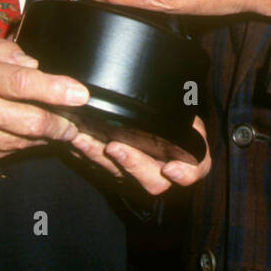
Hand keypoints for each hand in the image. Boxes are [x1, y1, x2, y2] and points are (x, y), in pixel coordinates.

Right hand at [0, 33, 89, 164]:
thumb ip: (5, 48)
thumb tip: (36, 65)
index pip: (21, 84)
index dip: (55, 90)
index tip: (81, 94)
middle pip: (30, 121)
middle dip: (62, 122)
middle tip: (76, 118)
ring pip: (25, 140)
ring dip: (48, 134)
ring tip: (59, 124)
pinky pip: (12, 151)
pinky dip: (28, 142)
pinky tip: (31, 132)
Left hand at [67, 116, 212, 196]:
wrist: (152, 123)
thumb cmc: (173, 117)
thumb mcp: (185, 110)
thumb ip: (182, 108)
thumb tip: (182, 89)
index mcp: (188, 157)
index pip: (195, 171)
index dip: (186, 174)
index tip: (171, 168)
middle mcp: (163, 171)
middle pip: (153, 181)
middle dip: (133, 164)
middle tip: (114, 147)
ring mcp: (137, 174)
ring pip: (120, 175)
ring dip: (100, 158)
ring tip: (84, 139)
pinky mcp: (114, 171)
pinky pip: (99, 167)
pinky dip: (86, 152)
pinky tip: (75, 138)